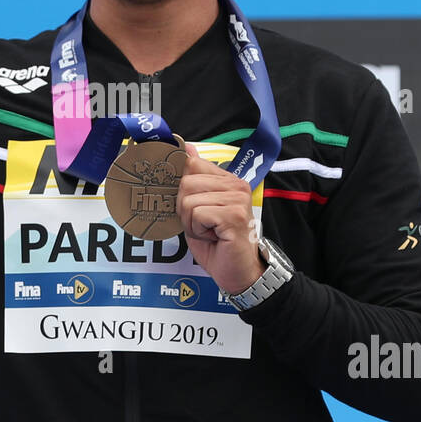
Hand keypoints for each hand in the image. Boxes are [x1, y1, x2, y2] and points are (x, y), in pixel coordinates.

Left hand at [177, 141, 264, 294]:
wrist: (238, 273)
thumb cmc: (218, 244)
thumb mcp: (198, 210)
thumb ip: (193, 181)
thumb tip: (185, 148)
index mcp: (227, 180)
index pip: (191, 164)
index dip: (181, 188)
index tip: (192, 208)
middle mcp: (236, 185)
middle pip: (186, 182)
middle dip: (184, 210)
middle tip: (202, 225)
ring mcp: (237, 198)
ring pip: (188, 200)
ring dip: (190, 222)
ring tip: (208, 231)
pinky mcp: (234, 214)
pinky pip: (197, 214)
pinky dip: (197, 230)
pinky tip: (213, 237)